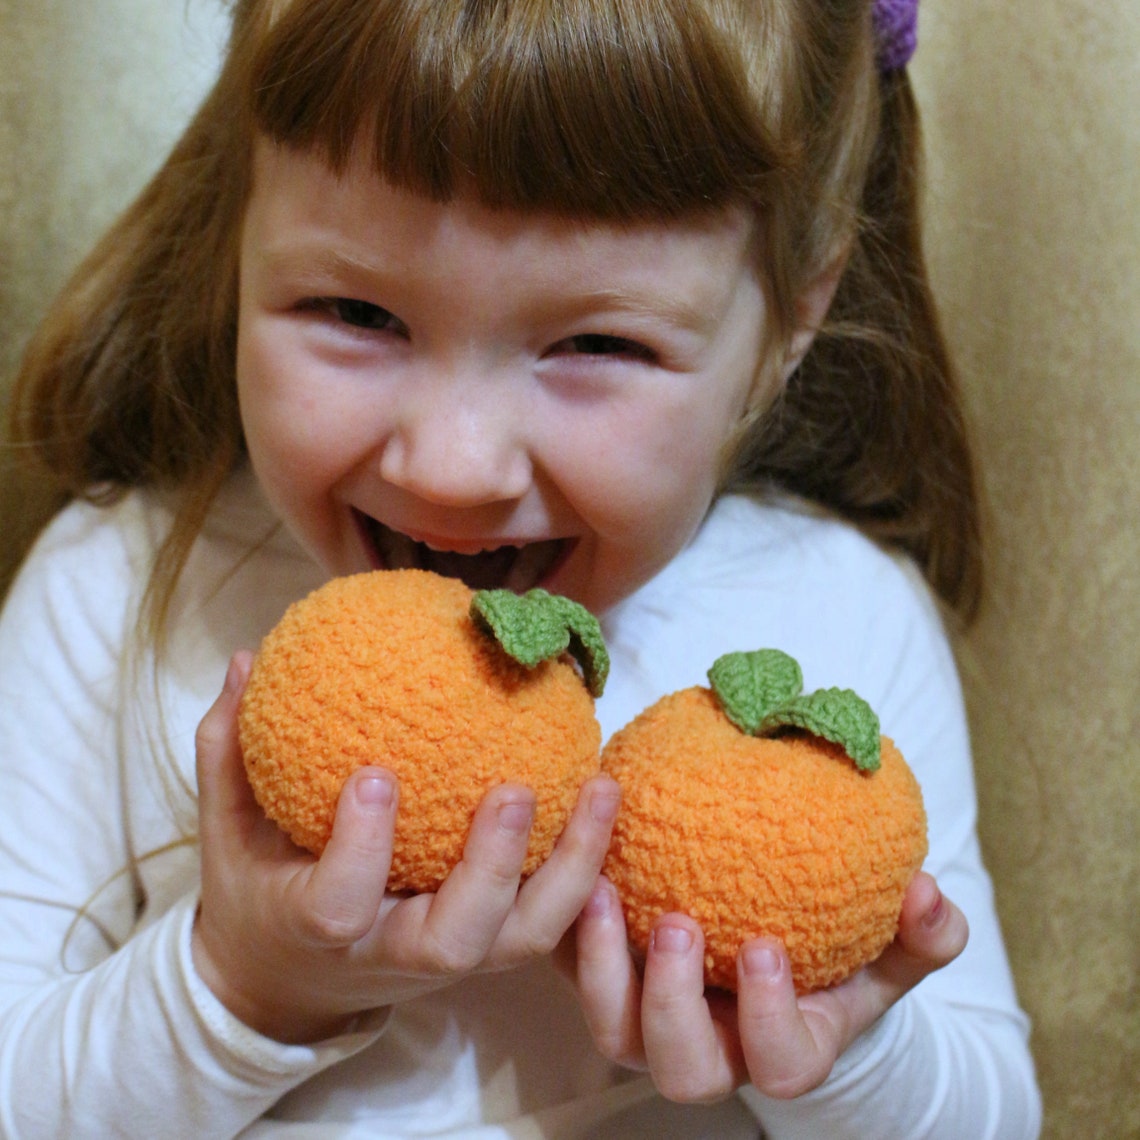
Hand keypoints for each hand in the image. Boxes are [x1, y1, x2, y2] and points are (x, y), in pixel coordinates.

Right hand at [192, 652, 620, 1043]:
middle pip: (456, 939)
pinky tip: (605, 799)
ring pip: (524, 938)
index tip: (375, 777)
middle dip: (490, 869)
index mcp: (315, 929)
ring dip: (571, 867)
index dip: (360, 849)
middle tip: (514, 789)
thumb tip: (245, 657)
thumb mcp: (228, 833)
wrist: (289, 984)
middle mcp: (391, 954)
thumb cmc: (259, 894)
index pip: (338, 906)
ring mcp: (449, 960)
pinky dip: (584, 868)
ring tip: (601, 785)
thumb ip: (230, 751)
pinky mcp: (489, 950)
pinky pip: (548, 919)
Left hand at [568, 870, 967, 1101]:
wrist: (777, 948)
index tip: (763, 949)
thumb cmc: (838, 957)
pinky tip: (571, 864)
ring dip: (600, 965)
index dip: (767, 1018)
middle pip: (681, 1068)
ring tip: (602, 890)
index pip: (779, 1064)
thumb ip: (923, 932)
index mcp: (784, 1047)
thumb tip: (930, 894)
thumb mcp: (890, 947)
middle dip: (671, 1005)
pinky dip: (567, 930)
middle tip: (677, 925)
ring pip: (612, 1028)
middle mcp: (714, 1048)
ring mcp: (654, 1020)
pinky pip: (573, 969)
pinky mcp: (609, 979)